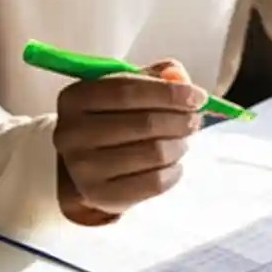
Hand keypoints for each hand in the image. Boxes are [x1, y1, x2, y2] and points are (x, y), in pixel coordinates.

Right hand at [53, 60, 205, 225]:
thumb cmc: (112, 120)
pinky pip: (154, 182)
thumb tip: (178, 76)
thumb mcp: (127, 89)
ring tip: (182, 141)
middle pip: (144, 123)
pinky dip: (174, 171)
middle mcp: (72, 133)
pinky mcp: (100, 195)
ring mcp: (83, 167)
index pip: (128, 90)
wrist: (84, 166)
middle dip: (180, 120)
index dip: (169, 92)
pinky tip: (173, 164)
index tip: (199, 96)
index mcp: (76, 98)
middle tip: (195, 120)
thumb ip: (156, 77)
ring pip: (154, 153)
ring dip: (180, 145)